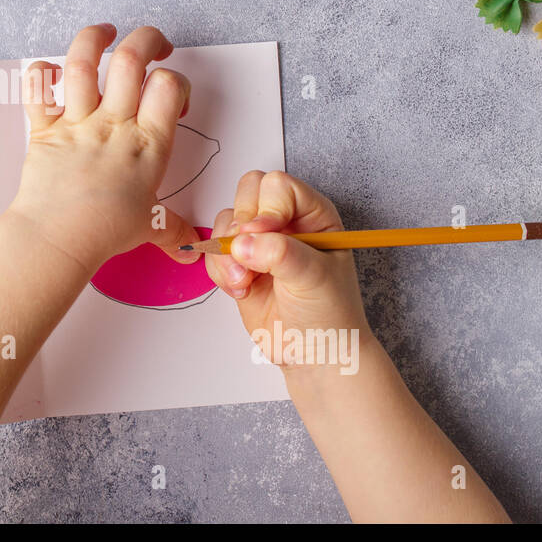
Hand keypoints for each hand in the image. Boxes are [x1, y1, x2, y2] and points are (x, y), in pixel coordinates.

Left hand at [8, 24, 200, 271]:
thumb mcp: (149, 227)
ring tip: (104, 32)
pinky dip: (40, 71)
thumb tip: (190, 248)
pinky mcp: (43, 129)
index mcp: (148, 145)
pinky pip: (37, 89)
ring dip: (93, 37)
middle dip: (146, 39)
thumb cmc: (104, 233)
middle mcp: (114, 125)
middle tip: (152, 44)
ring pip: (83, 62)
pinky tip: (49, 70)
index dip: (175, 80)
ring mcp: (77, 123)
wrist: (56, 239)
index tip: (170, 94)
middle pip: (132, 59)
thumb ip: (172, 230)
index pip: (169, 87)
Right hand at [205, 171, 368, 367]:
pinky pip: (213, 250)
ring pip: (225, 221)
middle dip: (242, 225)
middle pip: (247, 192)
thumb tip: (243, 241)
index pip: (279, 186)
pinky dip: (219, 270)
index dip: (268, 208)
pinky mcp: (238, 263)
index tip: (267, 236)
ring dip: (228, 253)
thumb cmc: (329, 315)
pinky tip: (241, 290)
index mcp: (313, 215)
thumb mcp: (314, 278)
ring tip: (246, 281)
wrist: (313, 354)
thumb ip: (280, 253)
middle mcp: (285, 222)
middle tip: (251, 255)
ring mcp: (259, 242)